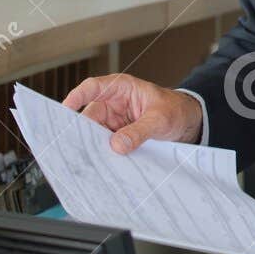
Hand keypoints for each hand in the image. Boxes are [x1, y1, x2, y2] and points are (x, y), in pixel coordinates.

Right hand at [61, 73, 203, 152]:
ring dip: (91, 146)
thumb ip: (140, 131)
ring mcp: (114, 121)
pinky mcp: (118, 137)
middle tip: (74, 147)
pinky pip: (105, 145)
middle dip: (81, 131)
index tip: (65, 108)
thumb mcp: (160, 119)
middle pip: (89, 116)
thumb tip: (117, 145)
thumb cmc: (176, 110)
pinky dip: (102, 154)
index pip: (93, 88)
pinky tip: (99, 165)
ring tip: (86, 161)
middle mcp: (113, 103)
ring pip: (94, 133)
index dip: (77, 96)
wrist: (188, 124)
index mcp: (121, 88)